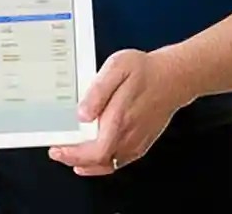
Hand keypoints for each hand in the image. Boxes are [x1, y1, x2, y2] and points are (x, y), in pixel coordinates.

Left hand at [48, 49, 191, 175]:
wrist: (174, 76)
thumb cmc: (146, 71)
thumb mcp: (117, 68)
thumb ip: (98, 91)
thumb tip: (82, 113)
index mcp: (119, 118)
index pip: (94, 152)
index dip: (73, 155)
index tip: (57, 149)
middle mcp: (128, 135)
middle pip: (97, 161)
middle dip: (73, 159)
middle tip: (58, 151)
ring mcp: (136, 141)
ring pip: (108, 164)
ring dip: (87, 163)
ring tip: (71, 155)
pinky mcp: (142, 143)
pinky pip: (120, 161)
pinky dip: (103, 164)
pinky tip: (94, 158)